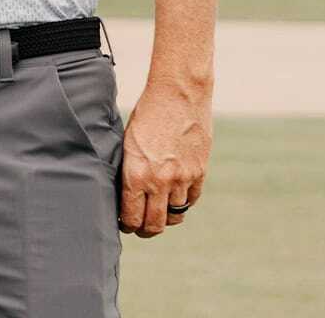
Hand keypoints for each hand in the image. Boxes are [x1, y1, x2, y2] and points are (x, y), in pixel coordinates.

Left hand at [119, 79, 212, 237]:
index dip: (127, 225)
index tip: (125, 223)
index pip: (132, 217)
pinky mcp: (200, 172)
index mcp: (136, 175)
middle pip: (155, 224)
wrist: (177, 94)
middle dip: (146, 230)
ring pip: (175, 215)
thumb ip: (128, 170)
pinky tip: (174, 198)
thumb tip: (124, 193)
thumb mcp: (127, 142)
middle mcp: (160, 182)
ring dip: (166, 217)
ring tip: (158, 212)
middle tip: (141, 227)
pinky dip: (182, 203)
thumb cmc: (146, 114)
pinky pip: (191, 200)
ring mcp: (183, 179)